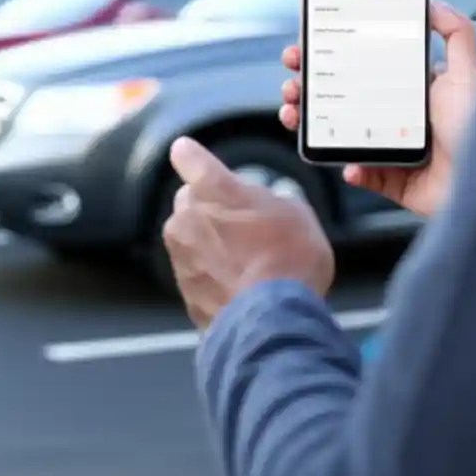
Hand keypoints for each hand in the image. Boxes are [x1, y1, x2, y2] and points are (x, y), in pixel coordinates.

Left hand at [162, 137, 333, 328]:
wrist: (271, 320)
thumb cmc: (288, 258)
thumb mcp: (296, 213)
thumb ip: (270, 198)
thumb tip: (264, 202)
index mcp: (212, 189)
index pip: (188, 157)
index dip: (191, 157)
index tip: (189, 155)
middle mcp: (185, 217)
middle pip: (190, 201)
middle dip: (210, 209)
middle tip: (245, 226)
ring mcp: (179, 255)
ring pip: (190, 239)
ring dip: (210, 245)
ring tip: (248, 263)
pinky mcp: (183, 289)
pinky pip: (196, 273)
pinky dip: (211, 276)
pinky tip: (240, 286)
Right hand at [279, 0, 475, 216]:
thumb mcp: (470, 69)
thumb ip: (455, 31)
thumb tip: (433, 1)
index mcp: (412, 88)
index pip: (361, 66)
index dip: (330, 58)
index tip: (305, 50)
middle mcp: (399, 116)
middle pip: (342, 99)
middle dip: (308, 90)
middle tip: (292, 83)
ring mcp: (393, 149)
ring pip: (340, 134)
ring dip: (311, 124)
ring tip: (295, 115)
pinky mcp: (394, 181)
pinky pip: (362, 174)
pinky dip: (348, 168)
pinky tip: (347, 162)